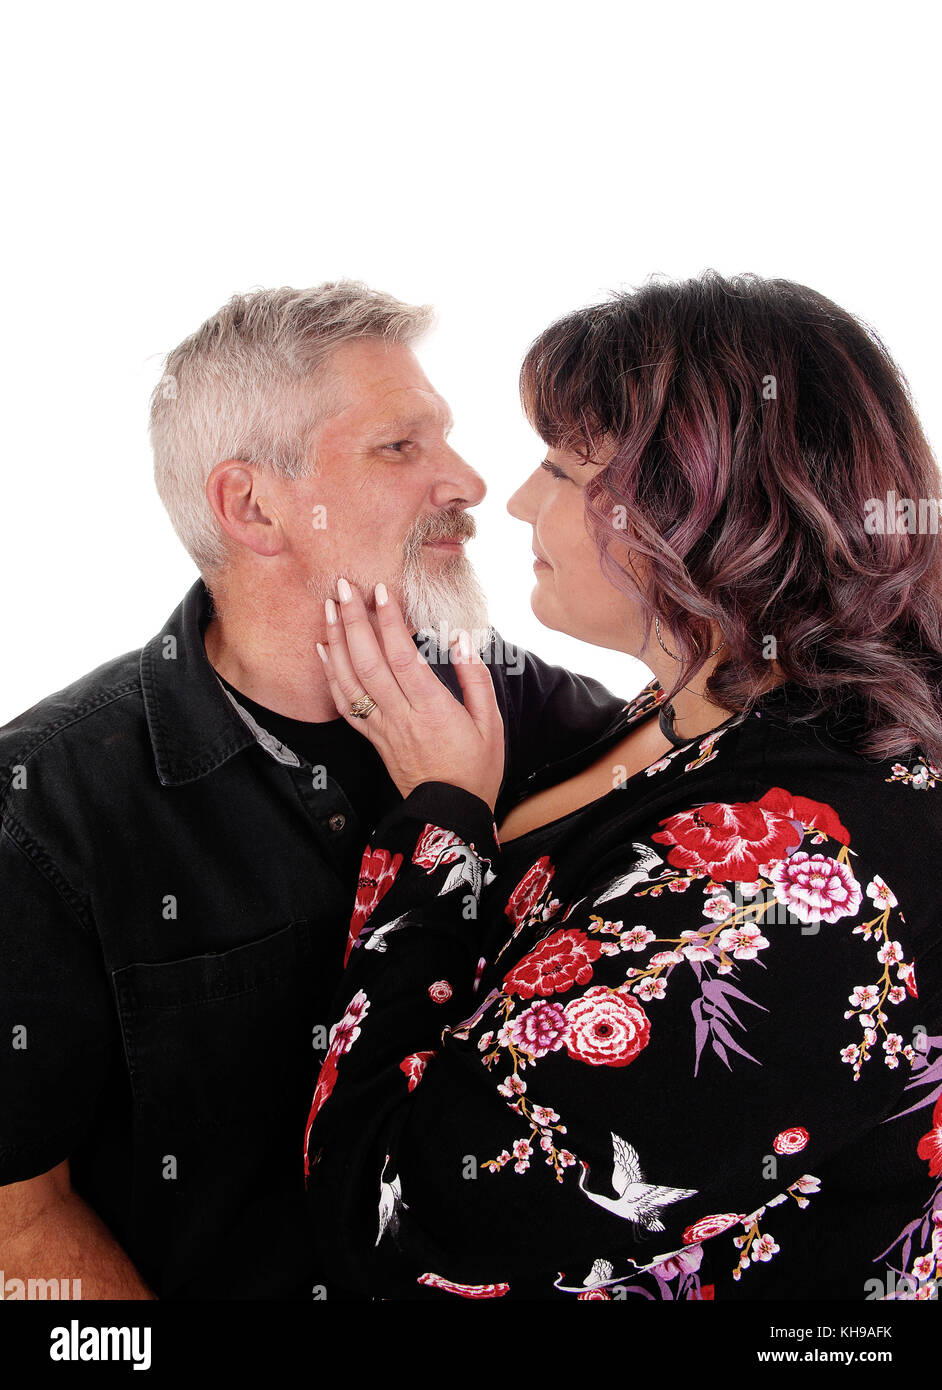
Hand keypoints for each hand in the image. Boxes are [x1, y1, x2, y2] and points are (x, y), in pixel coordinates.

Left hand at [317, 578, 504, 810]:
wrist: (449, 812)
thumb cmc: (476, 766)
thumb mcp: (490, 722)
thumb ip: (475, 677)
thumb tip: (461, 639)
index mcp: (432, 709)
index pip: (401, 657)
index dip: (388, 621)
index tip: (381, 591)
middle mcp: (400, 716)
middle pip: (368, 662)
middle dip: (352, 621)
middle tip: (343, 587)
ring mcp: (381, 728)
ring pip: (349, 680)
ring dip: (335, 642)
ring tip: (328, 608)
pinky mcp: (372, 738)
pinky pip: (344, 704)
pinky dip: (330, 675)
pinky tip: (323, 650)